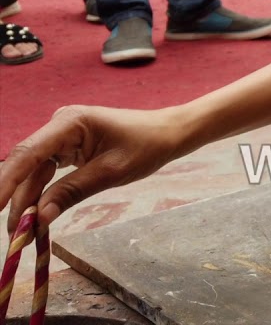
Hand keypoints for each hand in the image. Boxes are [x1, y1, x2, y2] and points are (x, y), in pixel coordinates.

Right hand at [1, 105, 187, 230]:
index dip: (6, 181)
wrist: (168, 134)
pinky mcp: (66, 148)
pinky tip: (36, 217)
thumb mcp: (111, 172)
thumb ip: (72, 192)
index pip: (28, 153)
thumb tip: (39, 217)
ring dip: (28, 202)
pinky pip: (47, 173)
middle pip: (27, 166)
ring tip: (22, 233)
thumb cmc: (146, 146)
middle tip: (13, 234)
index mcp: (69, 122)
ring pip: (34, 173)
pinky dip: (42, 195)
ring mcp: (61, 137)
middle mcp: (59, 126)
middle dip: (17, 200)